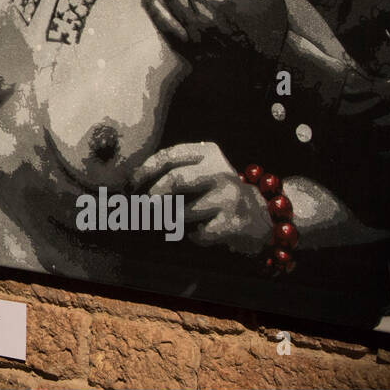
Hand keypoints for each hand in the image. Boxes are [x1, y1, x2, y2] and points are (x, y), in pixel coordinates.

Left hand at [131, 142, 272, 255]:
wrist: (258, 217)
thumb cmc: (214, 192)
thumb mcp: (199, 171)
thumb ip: (171, 170)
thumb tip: (131, 184)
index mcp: (208, 153)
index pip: (168, 156)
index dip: (144, 171)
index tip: (132, 185)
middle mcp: (220, 172)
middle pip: (175, 181)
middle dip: (152, 196)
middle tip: (145, 207)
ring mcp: (228, 198)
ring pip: (181, 212)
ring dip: (170, 221)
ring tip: (173, 221)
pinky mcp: (232, 223)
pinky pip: (195, 233)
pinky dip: (191, 236)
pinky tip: (199, 231)